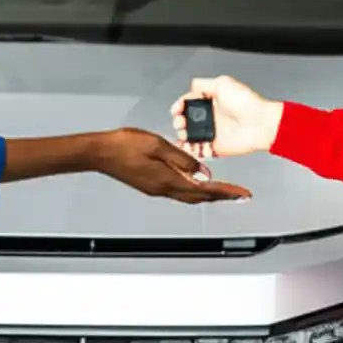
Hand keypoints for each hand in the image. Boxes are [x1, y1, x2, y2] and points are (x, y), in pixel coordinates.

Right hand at [93, 128, 251, 202]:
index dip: (226, 192)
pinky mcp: (150, 185)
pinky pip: (178, 190)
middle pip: (199, 197)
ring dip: (207, 194)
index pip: (205, 190)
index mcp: (168, 180)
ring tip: (222, 190)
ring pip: (189, 195)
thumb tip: (202, 169)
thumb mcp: (158, 145)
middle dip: (221, 196)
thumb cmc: (124, 145)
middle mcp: (164, 189)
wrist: (100, 153)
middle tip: (238, 195)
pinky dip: (192, 188)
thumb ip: (183, 158)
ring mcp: (156, 189)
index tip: (242, 194)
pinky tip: (195, 180)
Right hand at [169, 75, 283, 158]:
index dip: (179, 106)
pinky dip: (193, 151)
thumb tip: (192, 85)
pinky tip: (193, 147)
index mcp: (211, 101)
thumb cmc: (247, 103)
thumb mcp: (223, 84)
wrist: (260, 124)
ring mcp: (213, 133)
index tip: (176, 109)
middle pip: (186, 121)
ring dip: (183, 138)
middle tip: (180, 123)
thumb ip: (204, 84)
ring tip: (184, 137)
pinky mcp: (216, 147)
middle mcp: (211, 117)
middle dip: (179, 122)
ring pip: (189, 137)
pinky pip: (200, 151)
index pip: (188, 103)